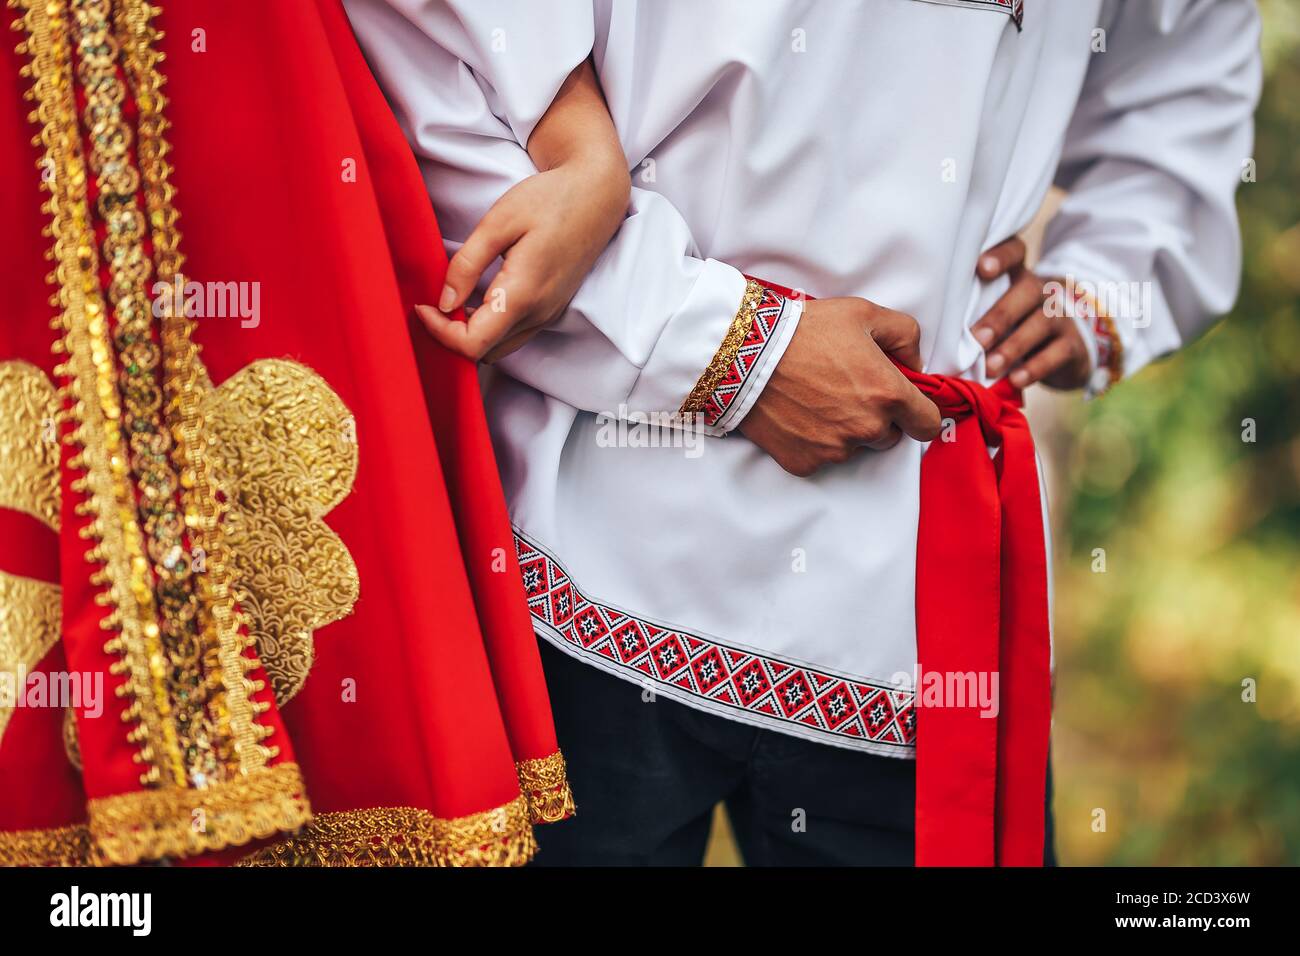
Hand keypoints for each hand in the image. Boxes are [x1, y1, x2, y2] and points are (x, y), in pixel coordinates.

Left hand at [414, 156, 629, 362]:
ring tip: (451, 302)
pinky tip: (476, 299)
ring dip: (472, 335)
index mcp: (524, 294)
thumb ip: (467, 265)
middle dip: (452, 337)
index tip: (422, 307)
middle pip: (484, 353)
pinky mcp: (553, 307)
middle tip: (432, 304)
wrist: (598, 194)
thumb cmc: (550, 200)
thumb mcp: (499, 223)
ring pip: (500, 348)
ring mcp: (549, 313)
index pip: (472, 343)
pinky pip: (515, 334)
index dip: (440, 333)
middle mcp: (539, 313)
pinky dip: (490, 327)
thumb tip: (444, 302)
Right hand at [739, 297, 942, 476]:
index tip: (908, 407)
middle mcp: (867, 428)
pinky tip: (798, 414)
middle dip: (876, 418)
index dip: (920, 414)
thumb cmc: (805, 330)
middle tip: (847, 391)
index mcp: (888, 394)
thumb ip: (905, 336)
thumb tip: (915, 365)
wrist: (746, 352)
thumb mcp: (864, 313)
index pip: (928, 425)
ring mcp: (835, 450)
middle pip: (889, 437)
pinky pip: (821, 457)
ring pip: (854, 448)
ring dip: (845, 430)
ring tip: (816, 399)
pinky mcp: (805, 462)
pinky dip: (813, 441)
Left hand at [972, 237, 1090, 389]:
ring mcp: (1061, 315)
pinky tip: (1016, 380)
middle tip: (977, 339)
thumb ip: (970, 311)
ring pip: (1041, 323)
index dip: (1001, 256)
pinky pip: (1057, 353)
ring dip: (1013, 346)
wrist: (1064, 349)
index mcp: (1017, 276)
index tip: (981, 267)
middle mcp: (1041, 290)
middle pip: (1026, 291)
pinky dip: (1035, 368)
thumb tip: (929, 331)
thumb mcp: (994, 311)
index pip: (1014, 252)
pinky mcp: (1073, 344)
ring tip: (991, 367)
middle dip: (999, 316)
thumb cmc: (1011, 328)